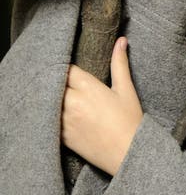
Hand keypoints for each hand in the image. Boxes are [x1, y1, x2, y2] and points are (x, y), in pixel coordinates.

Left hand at [61, 37, 143, 176]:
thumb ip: (119, 64)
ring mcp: (65, 120)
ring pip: (47, 101)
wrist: (128, 154)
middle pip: (52, 83)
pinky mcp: (62, 136)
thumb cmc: (130, 121)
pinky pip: (47, 120)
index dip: (63, 66)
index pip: (65, 69)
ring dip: (48, 96)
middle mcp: (73, 102)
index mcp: (88, 87)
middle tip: (52, 77)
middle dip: (53, 80)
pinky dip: (47, 114)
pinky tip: (49, 112)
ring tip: (46, 93)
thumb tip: (121, 41)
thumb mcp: (126, 90)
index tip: (65, 67)